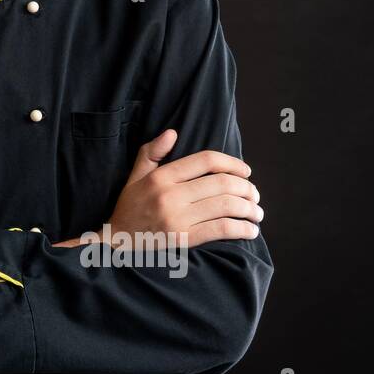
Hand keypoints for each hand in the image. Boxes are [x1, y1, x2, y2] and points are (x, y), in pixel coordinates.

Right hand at [55, 129, 262, 248]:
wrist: (116, 241)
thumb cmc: (129, 207)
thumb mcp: (135, 176)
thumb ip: (152, 152)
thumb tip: (172, 132)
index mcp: (161, 177)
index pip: (205, 161)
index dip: (232, 163)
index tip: (246, 171)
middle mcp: (170, 195)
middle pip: (221, 184)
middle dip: (247, 188)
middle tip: (255, 194)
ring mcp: (177, 218)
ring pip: (225, 207)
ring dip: (249, 209)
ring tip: (257, 212)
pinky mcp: (182, 239)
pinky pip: (220, 230)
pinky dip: (241, 229)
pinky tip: (250, 230)